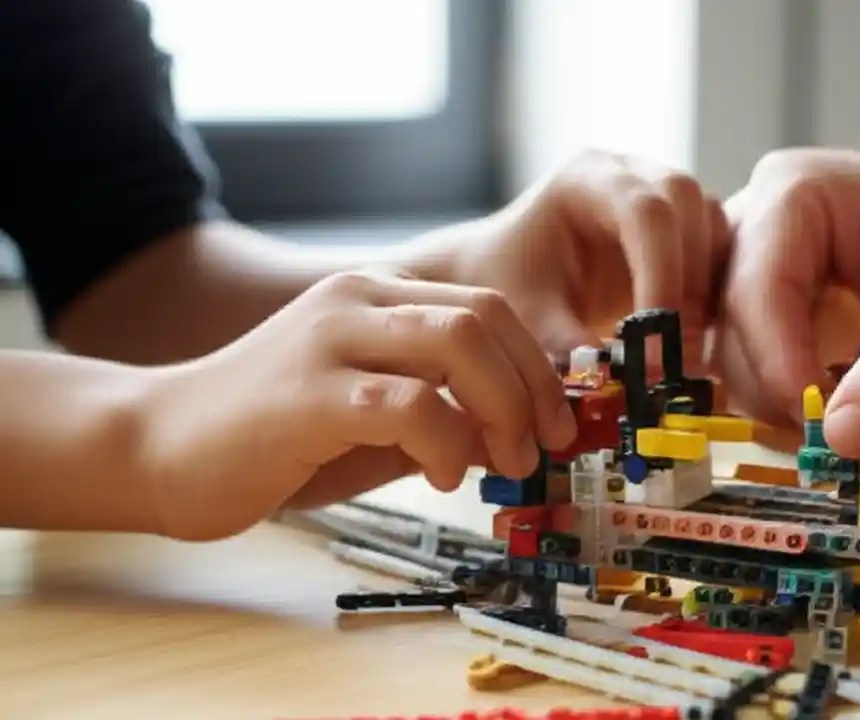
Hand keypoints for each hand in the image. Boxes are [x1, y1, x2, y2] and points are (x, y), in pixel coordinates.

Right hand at [138, 270, 574, 539]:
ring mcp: (330, 339)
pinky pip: (408, 405)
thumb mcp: (376, 421)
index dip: (537, 365)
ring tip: (506, 463)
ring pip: (456, 344)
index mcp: (377, 295)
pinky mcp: (307, 392)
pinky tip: (444, 476)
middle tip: (543, 448)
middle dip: (533, 387)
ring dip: (503, 410)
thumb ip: (443, 417)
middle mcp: (357, 300)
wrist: (158, 447)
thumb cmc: (274, 439)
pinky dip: (448, 444)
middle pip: (483, 317)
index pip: (486, 307)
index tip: (557, 424)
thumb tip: (521, 437)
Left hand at [443, 150, 729, 366]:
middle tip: (675, 352)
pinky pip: (720, 254)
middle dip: (689, 282)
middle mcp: (634, 174)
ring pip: (714, 229)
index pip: (645, 212)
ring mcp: (664, 195)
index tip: (657, 343)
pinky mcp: (685, 228)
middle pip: (690, 205)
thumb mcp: (526, 313)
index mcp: (587, 177)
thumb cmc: (509, 280)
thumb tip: (612, 382)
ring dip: (705, 294)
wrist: (506, 269)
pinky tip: (689, 344)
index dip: (662, 276)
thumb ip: (564, 344)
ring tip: (679, 354)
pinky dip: (711, 300)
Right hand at [712, 149, 859, 426]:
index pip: (755, 290)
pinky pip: (738, 366)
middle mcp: (748, 224)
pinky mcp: (745, 308)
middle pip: (726, 325)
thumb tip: (842, 438)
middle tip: (839, 433)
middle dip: (777, 388)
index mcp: (791, 196)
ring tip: (845, 422)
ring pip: (724, 355)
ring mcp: (738, 266)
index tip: (820, 422)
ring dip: (776, 401)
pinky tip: (826, 411)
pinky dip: (777, 399)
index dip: (779, 365)